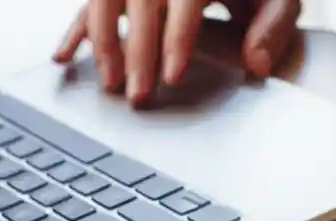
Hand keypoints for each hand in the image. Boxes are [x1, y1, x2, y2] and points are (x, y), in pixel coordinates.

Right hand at [52, 0, 300, 104]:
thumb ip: (272, 28)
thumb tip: (257, 65)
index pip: (184, 0)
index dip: (177, 39)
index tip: (173, 76)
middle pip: (141, 3)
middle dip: (137, 52)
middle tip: (138, 96)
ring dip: (103, 42)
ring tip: (109, 83)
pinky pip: (91, 3)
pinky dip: (76, 30)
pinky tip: (64, 57)